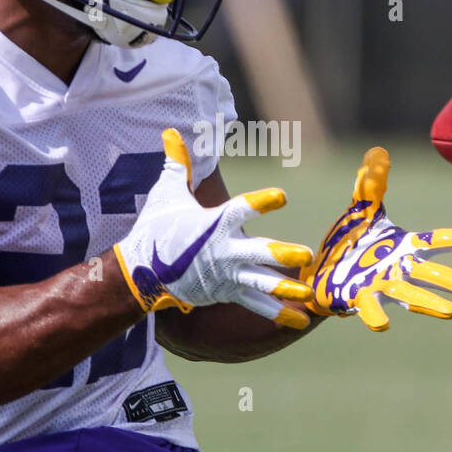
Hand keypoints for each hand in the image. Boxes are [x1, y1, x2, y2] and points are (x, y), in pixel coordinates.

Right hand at [113, 129, 314, 328]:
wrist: (141, 274)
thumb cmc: (156, 229)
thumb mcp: (166, 194)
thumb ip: (176, 164)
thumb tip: (170, 130)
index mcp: (212, 224)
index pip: (240, 210)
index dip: (260, 203)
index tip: (282, 196)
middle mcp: (223, 252)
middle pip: (257, 253)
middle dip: (281, 254)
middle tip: (307, 255)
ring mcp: (226, 275)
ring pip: (261, 283)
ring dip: (286, 287)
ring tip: (310, 293)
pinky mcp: (227, 293)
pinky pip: (255, 305)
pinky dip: (277, 313)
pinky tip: (300, 321)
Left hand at [299, 146, 451, 330]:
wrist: (320, 274)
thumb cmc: (349, 244)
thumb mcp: (360, 211)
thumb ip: (371, 184)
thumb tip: (378, 152)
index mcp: (403, 247)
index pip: (437, 241)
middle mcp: (398, 269)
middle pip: (433, 274)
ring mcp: (381, 286)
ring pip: (410, 295)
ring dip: (431, 303)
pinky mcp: (359, 298)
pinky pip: (370, 308)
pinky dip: (376, 316)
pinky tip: (383, 324)